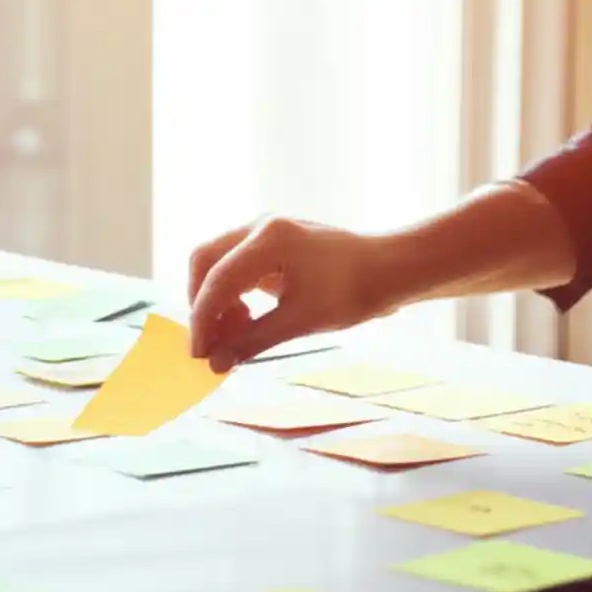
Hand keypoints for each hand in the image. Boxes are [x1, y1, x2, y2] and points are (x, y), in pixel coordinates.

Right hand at [188, 216, 393, 372]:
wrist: (392, 268)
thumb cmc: (355, 290)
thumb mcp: (302, 321)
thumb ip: (253, 341)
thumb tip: (214, 364)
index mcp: (268, 239)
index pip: (217, 280)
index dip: (203, 321)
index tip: (199, 355)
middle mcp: (260, 227)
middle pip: (205, 261)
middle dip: (202, 305)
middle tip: (209, 344)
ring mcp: (264, 231)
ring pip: (217, 263)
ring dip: (216, 301)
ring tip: (234, 335)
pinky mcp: (271, 243)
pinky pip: (235, 266)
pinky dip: (233, 294)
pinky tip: (249, 320)